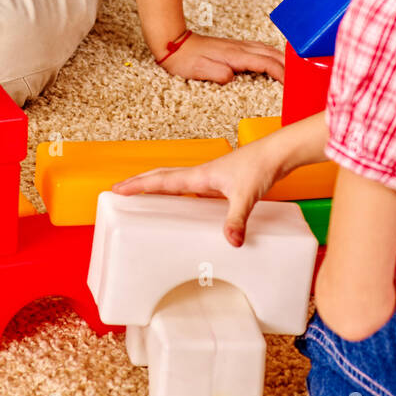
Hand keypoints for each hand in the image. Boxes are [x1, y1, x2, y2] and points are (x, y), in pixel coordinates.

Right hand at [112, 141, 281, 245]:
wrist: (277, 154)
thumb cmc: (261, 166)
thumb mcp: (246, 195)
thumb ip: (236, 219)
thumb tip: (230, 241)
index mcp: (200, 176)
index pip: (161, 180)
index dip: (138, 185)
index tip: (117, 189)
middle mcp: (201, 176)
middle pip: (163, 178)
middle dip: (140, 184)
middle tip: (120, 191)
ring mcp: (210, 179)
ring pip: (176, 183)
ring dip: (157, 187)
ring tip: (143, 198)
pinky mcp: (221, 184)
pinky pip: (191, 191)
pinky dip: (179, 196)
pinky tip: (184, 208)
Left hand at [155, 31, 283, 85]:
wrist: (174, 43)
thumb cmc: (185, 59)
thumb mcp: (199, 71)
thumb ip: (218, 74)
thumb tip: (232, 77)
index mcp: (235, 55)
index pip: (265, 63)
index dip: (280, 73)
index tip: (291, 84)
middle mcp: (240, 48)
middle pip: (272, 54)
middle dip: (288, 65)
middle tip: (300, 78)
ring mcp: (238, 46)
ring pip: (267, 50)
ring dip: (282, 59)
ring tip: (293, 70)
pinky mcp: (235, 47)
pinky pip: (260, 49)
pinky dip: (272, 55)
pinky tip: (273, 60)